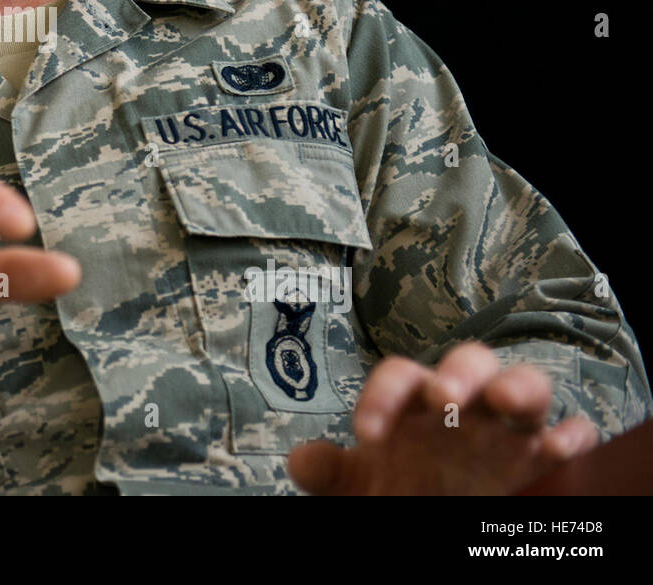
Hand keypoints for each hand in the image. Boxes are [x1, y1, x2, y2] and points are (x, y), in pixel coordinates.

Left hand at [287, 341, 598, 493]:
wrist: (432, 511)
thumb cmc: (400, 485)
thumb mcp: (360, 485)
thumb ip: (331, 471)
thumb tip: (301, 460)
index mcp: (415, 401)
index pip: (400, 374)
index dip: (381, 396)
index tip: (366, 436)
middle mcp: (464, 405)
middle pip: (470, 360)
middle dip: (460, 370)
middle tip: (445, 394)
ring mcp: (506, 428)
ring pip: (526, 382)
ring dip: (520, 386)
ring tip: (504, 401)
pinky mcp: (540, 458)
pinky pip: (569, 435)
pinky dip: (570, 436)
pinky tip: (560, 444)